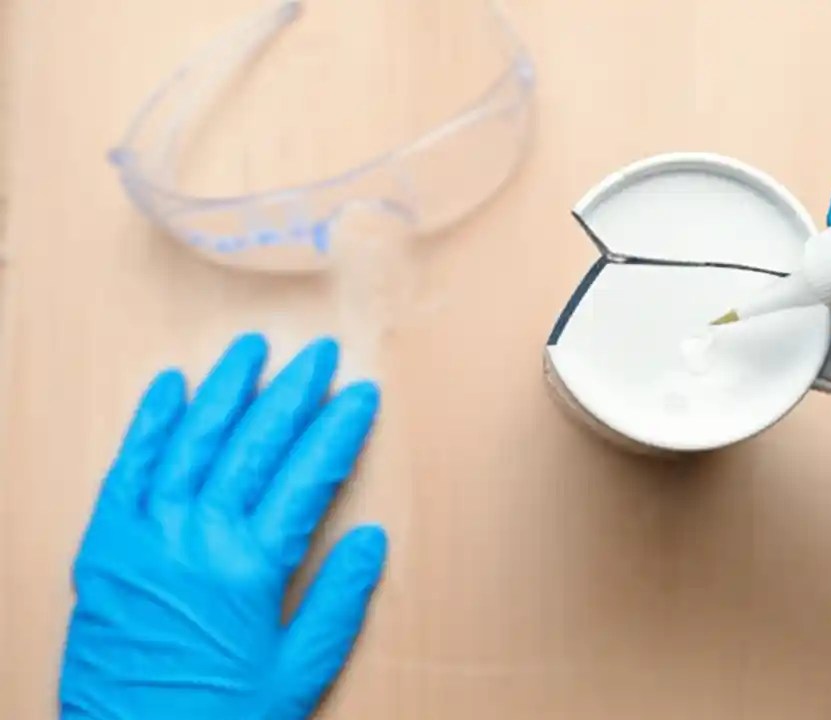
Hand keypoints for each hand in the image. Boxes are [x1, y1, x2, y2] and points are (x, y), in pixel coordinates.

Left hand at [59, 335, 385, 718]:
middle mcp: (198, 536)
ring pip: (192, 441)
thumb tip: (373, 539)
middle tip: (319, 354)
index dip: (339, 429)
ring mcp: (146, 535)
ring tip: (252, 349)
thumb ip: (338, 600)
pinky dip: (148, 424)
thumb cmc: (224, 716)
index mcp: (252, 566)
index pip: (308, 475)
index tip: (360, 394)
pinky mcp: (105, 545)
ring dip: (226, 390)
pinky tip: (169, 387)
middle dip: (292, 393)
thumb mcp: (299, 671)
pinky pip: (127, 469)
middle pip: (254, 444)